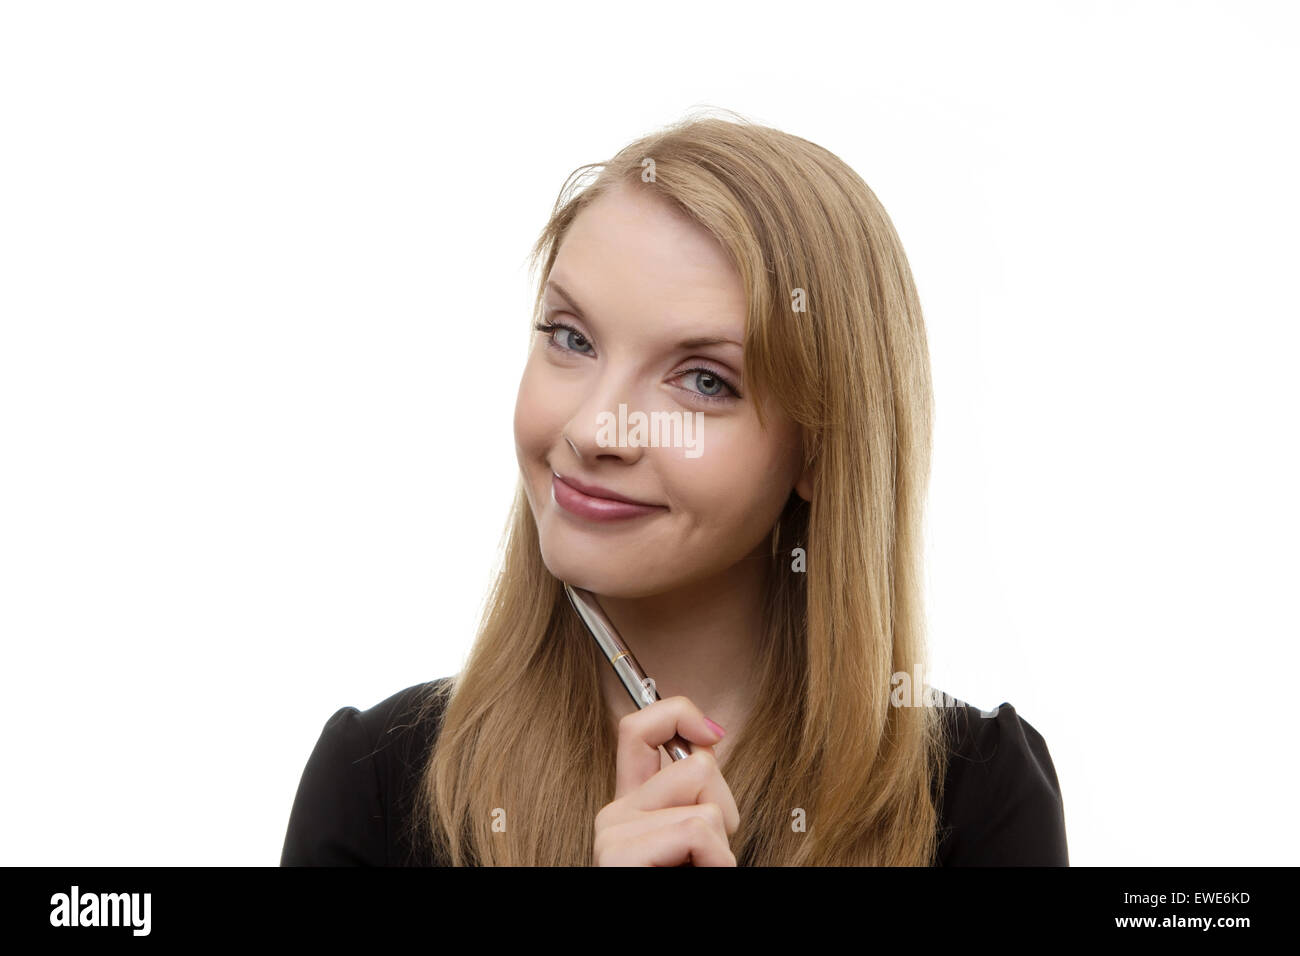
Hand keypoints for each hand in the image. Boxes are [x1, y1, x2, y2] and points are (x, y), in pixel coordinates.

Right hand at [593, 695, 739, 865]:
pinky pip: (695, 833)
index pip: (639, 727)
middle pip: (697, 767)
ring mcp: (612, 833)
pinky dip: (718, 862)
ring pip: (706, 808)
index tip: (713, 734)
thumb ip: (696, 789)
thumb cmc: (685, 882)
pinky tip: (698, 874)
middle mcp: (615, 812)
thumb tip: (707, 736)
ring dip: (722, 848)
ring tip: (700, 868)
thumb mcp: (698, 836)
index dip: (680, 714)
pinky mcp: (616, 855)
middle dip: (725, 810)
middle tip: (708, 852)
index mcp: (632, 803)